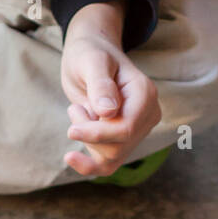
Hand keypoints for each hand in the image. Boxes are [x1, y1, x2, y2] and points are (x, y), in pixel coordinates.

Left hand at [60, 17, 160, 178]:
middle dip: (90, 135)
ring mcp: (137, 129)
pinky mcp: (122, 139)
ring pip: (112, 157)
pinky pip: (109, 163)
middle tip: (76, 109)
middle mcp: (146, 114)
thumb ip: (100, 85)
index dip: (98, 134)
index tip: (71, 130)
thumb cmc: (90, 54)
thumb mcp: (91, 62)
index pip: (127, 128)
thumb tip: (109, 111)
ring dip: (87, 141)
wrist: (89, 56)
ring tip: (79, 111)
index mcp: (144, 94)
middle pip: (119, 146)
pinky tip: (70, 157)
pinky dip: (88, 165)